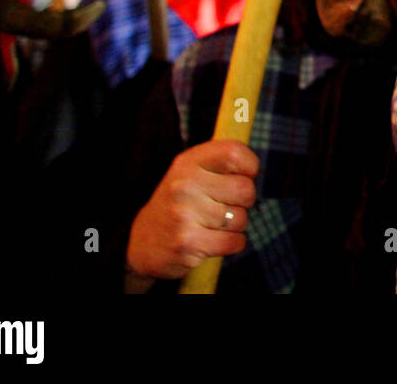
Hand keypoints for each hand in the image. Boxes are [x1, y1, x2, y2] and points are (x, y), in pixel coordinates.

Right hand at [126, 139, 258, 280]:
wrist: (142, 241)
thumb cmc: (179, 203)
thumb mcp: (191, 172)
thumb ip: (221, 162)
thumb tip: (254, 165)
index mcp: (187, 163)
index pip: (234, 152)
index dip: (249, 166)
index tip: (243, 175)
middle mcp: (184, 185)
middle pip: (245, 189)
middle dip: (243, 201)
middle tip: (225, 205)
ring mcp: (184, 215)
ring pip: (241, 218)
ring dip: (235, 225)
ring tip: (213, 224)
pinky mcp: (188, 243)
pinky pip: (235, 242)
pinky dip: (233, 243)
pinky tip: (214, 239)